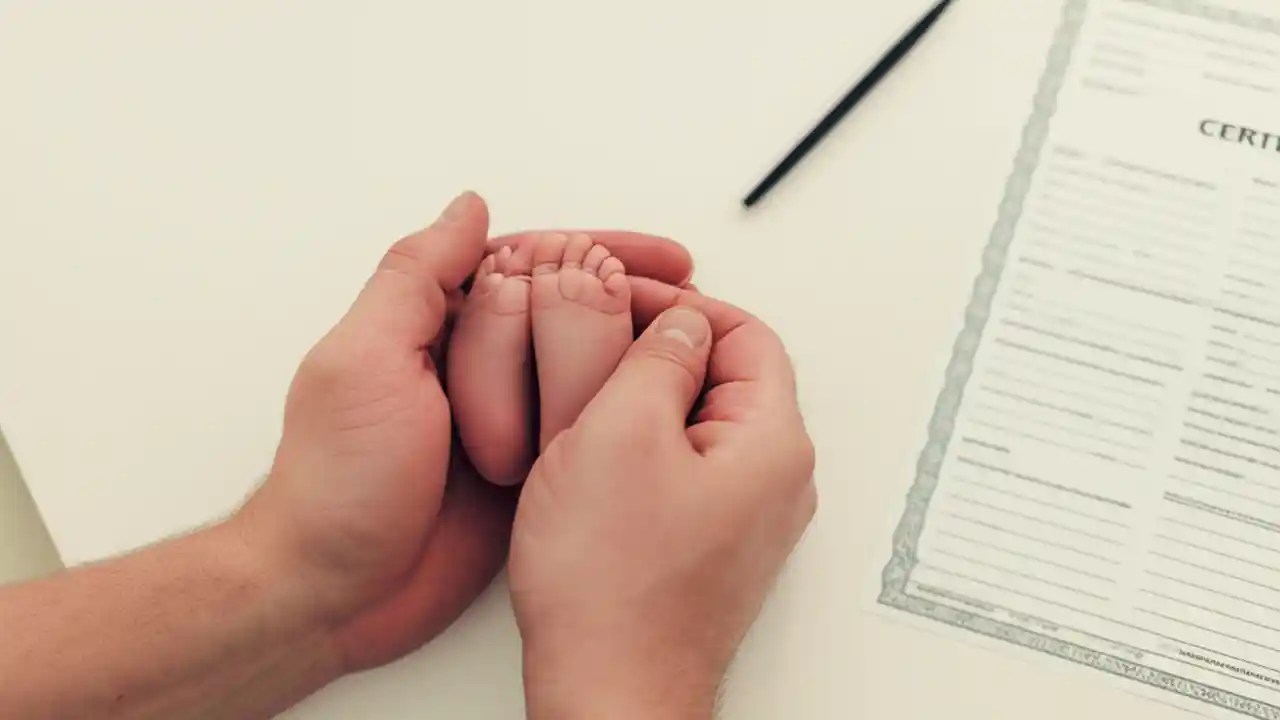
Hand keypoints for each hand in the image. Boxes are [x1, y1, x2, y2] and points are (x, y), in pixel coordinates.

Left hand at [238, 193, 694, 672]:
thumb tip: (469, 206)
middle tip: (696, 299)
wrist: (334, 594)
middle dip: (632, 295)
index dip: (599, 251)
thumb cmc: (337, 480)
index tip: (662, 257)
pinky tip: (666, 403)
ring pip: (580, 364)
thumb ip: (415, 278)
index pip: (528, 262)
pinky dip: (623, 410)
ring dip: (635, 349)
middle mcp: (472, 362)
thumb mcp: (366, 361)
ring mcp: (502, 417)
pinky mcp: (524, 469)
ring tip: (698, 345)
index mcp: (432, 324)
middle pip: (565, 308)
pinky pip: (581, 426)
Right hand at [510, 280, 816, 718]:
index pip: (745, 332)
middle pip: (727, 374)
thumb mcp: (621, 431)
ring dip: (644, 395)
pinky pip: (684, 467)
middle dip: (658, 347)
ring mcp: (744, 516)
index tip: (623, 295)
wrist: (609, 690)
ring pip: (699, 421)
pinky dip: (642, 443)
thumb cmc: (613, 586)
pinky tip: (593, 453)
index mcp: (771, 442)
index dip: (680, 302)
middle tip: (593, 339)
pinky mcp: (710, 543)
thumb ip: (659, 356)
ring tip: (583, 393)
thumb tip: (680, 316)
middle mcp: (774, 480)